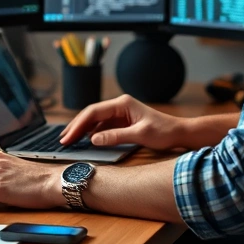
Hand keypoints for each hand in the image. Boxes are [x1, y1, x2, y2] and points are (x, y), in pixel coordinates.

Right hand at [60, 94, 185, 149]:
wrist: (179, 132)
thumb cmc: (164, 132)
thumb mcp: (140, 135)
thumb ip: (116, 136)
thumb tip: (93, 139)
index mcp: (122, 104)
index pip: (94, 112)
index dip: (79, 125)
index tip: (68, 137)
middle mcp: (120, 105)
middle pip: (91, 114)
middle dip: (76, 126)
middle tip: (63, 139)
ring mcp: (121, 113)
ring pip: (96, 120)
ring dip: (82, 130)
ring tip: (70, 140)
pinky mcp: (123, 122)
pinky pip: (103, 126)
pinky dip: (92, 133)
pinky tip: (85, 140)